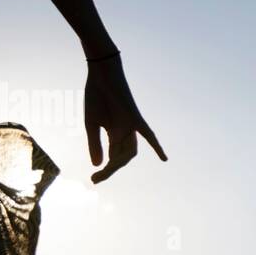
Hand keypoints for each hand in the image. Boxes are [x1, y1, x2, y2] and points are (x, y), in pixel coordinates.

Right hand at [85, 55, 166, 183]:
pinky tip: (164, 159)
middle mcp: (126, 132)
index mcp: (114, 134)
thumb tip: (97, 166)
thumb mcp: (91, 124)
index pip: (112, 158)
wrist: (101, 74)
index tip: (94, 180)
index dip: (105, 171)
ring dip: (118, 162)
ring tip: (107, 171)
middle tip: (96, 179)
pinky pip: (148, 133)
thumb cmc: (96, 96)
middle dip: (111, 169)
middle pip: (122, 157)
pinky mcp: (135, 117)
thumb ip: (95, 144)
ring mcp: (131, 126)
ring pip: (130, 151)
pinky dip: (156, 145)